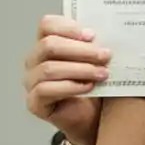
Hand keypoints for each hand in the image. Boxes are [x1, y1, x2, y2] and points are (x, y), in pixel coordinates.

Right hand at [23, 15, 111, 144]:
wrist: (94, 119)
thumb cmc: (96, 86)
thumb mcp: (97, 61)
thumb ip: (96, 45)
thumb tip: (113, 31)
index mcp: (48, 43)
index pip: (47, 25)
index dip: (69, 27)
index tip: (93, 35)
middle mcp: (35, 60)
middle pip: (49, 45)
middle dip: (81, 50)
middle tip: (105, 55)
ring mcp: (31, 82)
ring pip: (48, 68)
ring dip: (80, 69)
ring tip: (103, 74)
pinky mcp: (34, 103)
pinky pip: (45, 90)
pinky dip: (70, 87)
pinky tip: (89, 87)